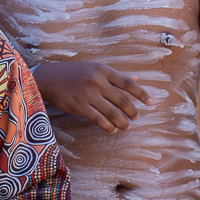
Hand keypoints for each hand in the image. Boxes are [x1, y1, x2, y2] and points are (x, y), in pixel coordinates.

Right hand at [32, 60, 151, 133]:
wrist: (48, 78)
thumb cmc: (73, 73)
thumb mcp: (94, 69)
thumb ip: (115, 76)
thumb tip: (136, 79)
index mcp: (103, 70)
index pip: (128, 83)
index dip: (142, 94)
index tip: (151, 103)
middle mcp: (97, 81)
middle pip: (122, 100)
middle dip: (132, 111)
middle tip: (136, 117)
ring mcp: (88, 94)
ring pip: (112, 112)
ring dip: (122, 122)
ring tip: (126, 127)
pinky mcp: (79, 106)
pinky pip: (99, 120)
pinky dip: (108, 127)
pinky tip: (112, 130)